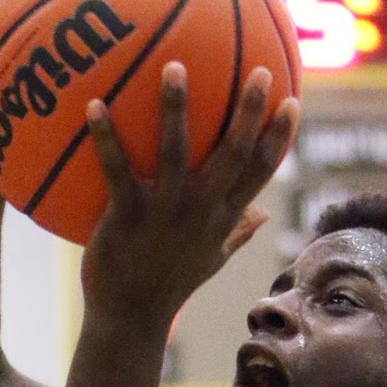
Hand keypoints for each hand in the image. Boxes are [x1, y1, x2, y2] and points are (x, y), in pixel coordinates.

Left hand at [81, 63, 298, 329]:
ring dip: (175, 109)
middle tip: (258, 72)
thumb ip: (237, 232)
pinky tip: (94, 106)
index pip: (259, 174)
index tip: (292, 101)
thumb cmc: (169, 285)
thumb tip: (264, 214)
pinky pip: (116, 170)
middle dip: (247, 113)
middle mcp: (199, 213)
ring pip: (174, 153)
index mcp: (221, 219)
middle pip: (231, 156)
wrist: (130, 319)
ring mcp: (163, 214)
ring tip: (174, 68)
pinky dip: (105, 138)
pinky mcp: (127, 218)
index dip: (278, 138)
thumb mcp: (210, 261)